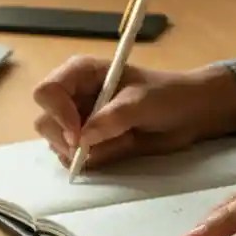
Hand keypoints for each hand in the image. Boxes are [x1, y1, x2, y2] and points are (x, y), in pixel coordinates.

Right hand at [32, 57, 235, 169]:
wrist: (190, 114)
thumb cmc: (167, 96)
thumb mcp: (141, 102)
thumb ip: (111, 118)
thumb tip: (82, 139)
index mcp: (80, 73)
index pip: (47, 92)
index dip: (58, 114)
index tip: (79, 134)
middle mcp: (72, 96)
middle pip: (45, 122)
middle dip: (66, 139)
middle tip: (94, 149)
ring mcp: (78, 120)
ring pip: (56, 143)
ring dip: (82, 153)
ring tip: (117, 142)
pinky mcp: (88, 142)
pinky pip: (72, 159)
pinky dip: (90, 162)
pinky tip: (116, 150)